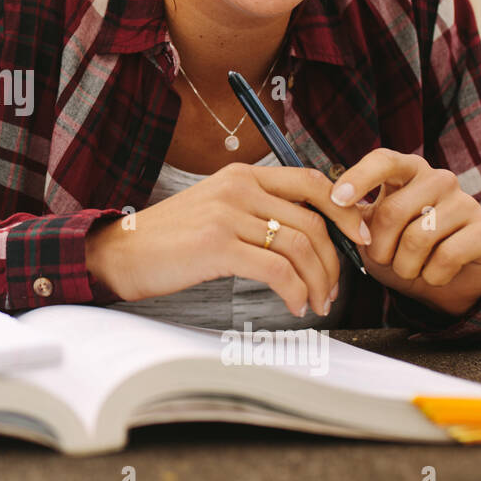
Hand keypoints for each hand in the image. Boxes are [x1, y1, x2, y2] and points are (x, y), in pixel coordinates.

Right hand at [85, 162, 371, 317]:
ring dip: (317, 282)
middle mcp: (238, 186)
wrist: (120, 252)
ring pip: (300, 247)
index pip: (313, 182)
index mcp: (242, 174)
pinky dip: (294, 292)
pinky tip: (293, 306)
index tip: (360, 239)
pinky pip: (277, 270)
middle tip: (334, 289)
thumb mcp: (216, 209)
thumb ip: (256, 210)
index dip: (345, 211)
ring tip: (314, 303)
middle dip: (335, 261)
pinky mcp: (218, 244)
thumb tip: (307, 234)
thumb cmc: (170, 240)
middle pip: (313, 221)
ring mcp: (228, 213)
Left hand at [330, 148, 480, 317]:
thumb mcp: (370, 231)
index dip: (358, 178)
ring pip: (419, 237)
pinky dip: (432, 275)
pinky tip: (435, 274)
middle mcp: (439, 179)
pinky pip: (447, 256)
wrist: (445, 281)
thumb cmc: (400, 249)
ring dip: (405, 265)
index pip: (383, 160)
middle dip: (379, 247)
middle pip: (393, 211)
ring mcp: (467, 201)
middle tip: (384, 259)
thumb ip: (350, 215)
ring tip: (409, 268)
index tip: (337, 200)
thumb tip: (326, 204)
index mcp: (407, 171)